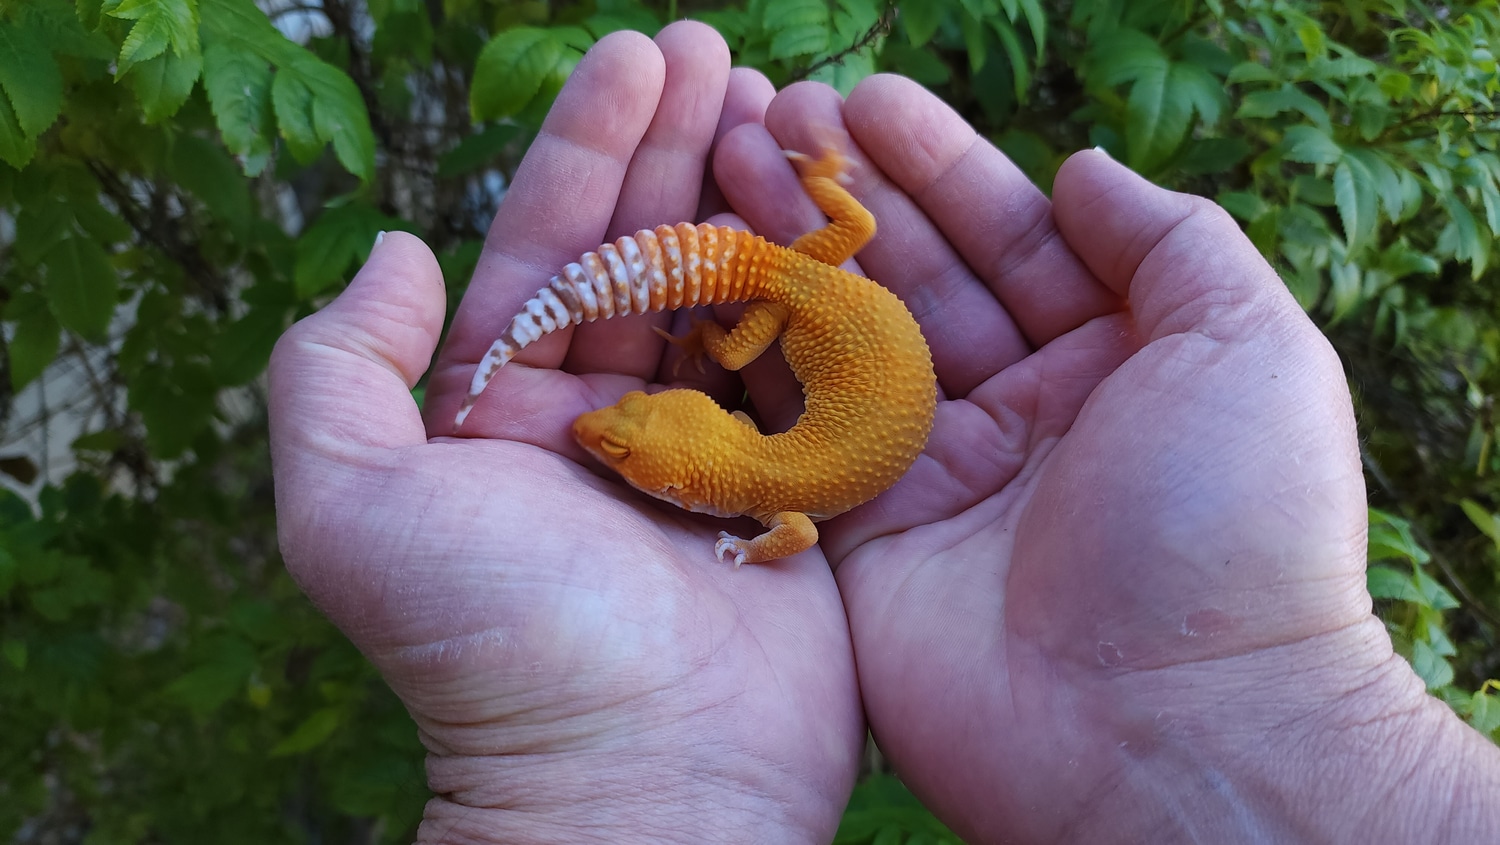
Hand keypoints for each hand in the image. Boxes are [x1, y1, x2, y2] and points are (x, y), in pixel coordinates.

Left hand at [270, 25, 861, 843]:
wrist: (641, 785)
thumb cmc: (493, 650)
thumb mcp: (353, 510)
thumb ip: (334, 371)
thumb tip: (391, 250)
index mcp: (508, 413)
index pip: (551, 247)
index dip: (589, 145)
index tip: (639, 53)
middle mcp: (607, 424)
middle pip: (648, 254)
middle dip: (680, 145)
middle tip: (719, 46)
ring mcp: (710, 453)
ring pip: (733, 298)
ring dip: (754, 198)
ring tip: (785, 101)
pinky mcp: (797, 490)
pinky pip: (811, 370)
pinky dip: (828, 291)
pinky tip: (844, 215)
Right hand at [712, 79, 1499, 840]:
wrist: (1165, 731)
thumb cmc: (1230, 529)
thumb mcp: (1250, 348)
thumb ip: (1171, 241)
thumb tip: (1081, 167)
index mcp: (1109, 366)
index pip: (1012, 240)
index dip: (941, 166)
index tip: (869, 99)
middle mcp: (1015, 417)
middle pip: (915, 281)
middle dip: (848, 196)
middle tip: (776, 112)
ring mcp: (930, 479)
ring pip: (843, 343)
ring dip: (786, 251)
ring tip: (729, 159)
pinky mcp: (856, 540)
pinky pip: (793, 430)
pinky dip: (749, 355)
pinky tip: (707, 275)